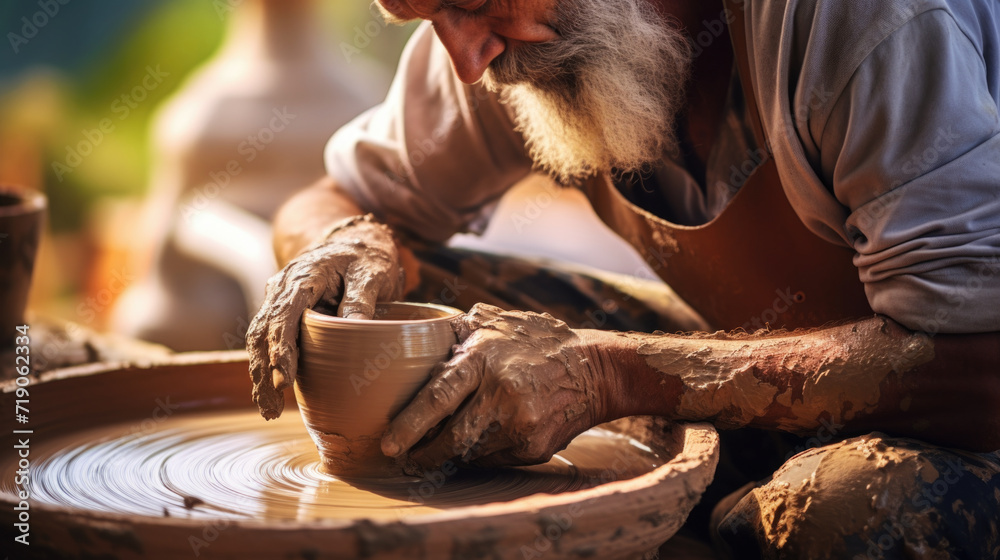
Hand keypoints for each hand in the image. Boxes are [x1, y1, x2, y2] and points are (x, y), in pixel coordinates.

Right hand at [247, 215, 405, 419]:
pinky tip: (271, 393)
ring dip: (260, 374)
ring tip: (268, 409)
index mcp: (303, 275)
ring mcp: (278, 300)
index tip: (284, 379)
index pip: (283, 314)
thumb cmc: (367, 259)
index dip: (281, 348)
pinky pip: (268, 340)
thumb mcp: (372, 274)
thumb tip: (353, 330)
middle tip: (271, 408)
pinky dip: (267, 366)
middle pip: (263, 331)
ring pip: (259, 339)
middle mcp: (282, 287)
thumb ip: (361, 299)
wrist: (357, 244)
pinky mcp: (283, 314)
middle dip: (263, 371)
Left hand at [381, 303, 611, 468]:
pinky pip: (492, 459)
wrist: (594, 368)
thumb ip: (454, 332)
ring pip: (469, 453)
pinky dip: (478, 455)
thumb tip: (409, 340)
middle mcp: (503, 393)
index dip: (410, 424)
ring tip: (434, 449)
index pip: (438, 396)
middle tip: (403, 456)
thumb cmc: (536, 342)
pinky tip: (477, 442)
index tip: (390, 444)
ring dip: (449, 454)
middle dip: (423, 452)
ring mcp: (521, 425)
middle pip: (451, 438)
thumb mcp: (494, 323)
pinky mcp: (534, 447)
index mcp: (485, 358)